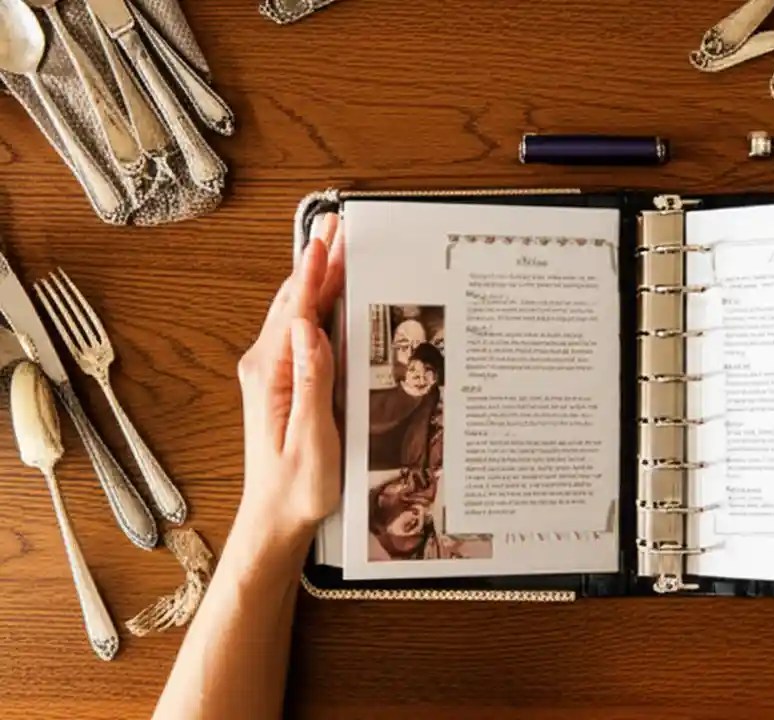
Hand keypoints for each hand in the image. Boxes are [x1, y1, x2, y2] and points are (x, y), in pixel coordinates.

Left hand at [235, 213, 345, 542]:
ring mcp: (272, 373)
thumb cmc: (297, 486)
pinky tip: (332, 298)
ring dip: (317, 279)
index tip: (328, 239)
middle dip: (317, 262)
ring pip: (297, 313)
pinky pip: (301, 333)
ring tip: (337, 249)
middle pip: (295, 302)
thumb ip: (311, 380)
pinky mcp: (283, 382)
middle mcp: (265, 366)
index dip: (315, 272)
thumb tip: (308, 329)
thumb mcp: (311, 437)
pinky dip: (318, 306)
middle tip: (337, 227)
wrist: (275, 518)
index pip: (296, 311)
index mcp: (271, 374)